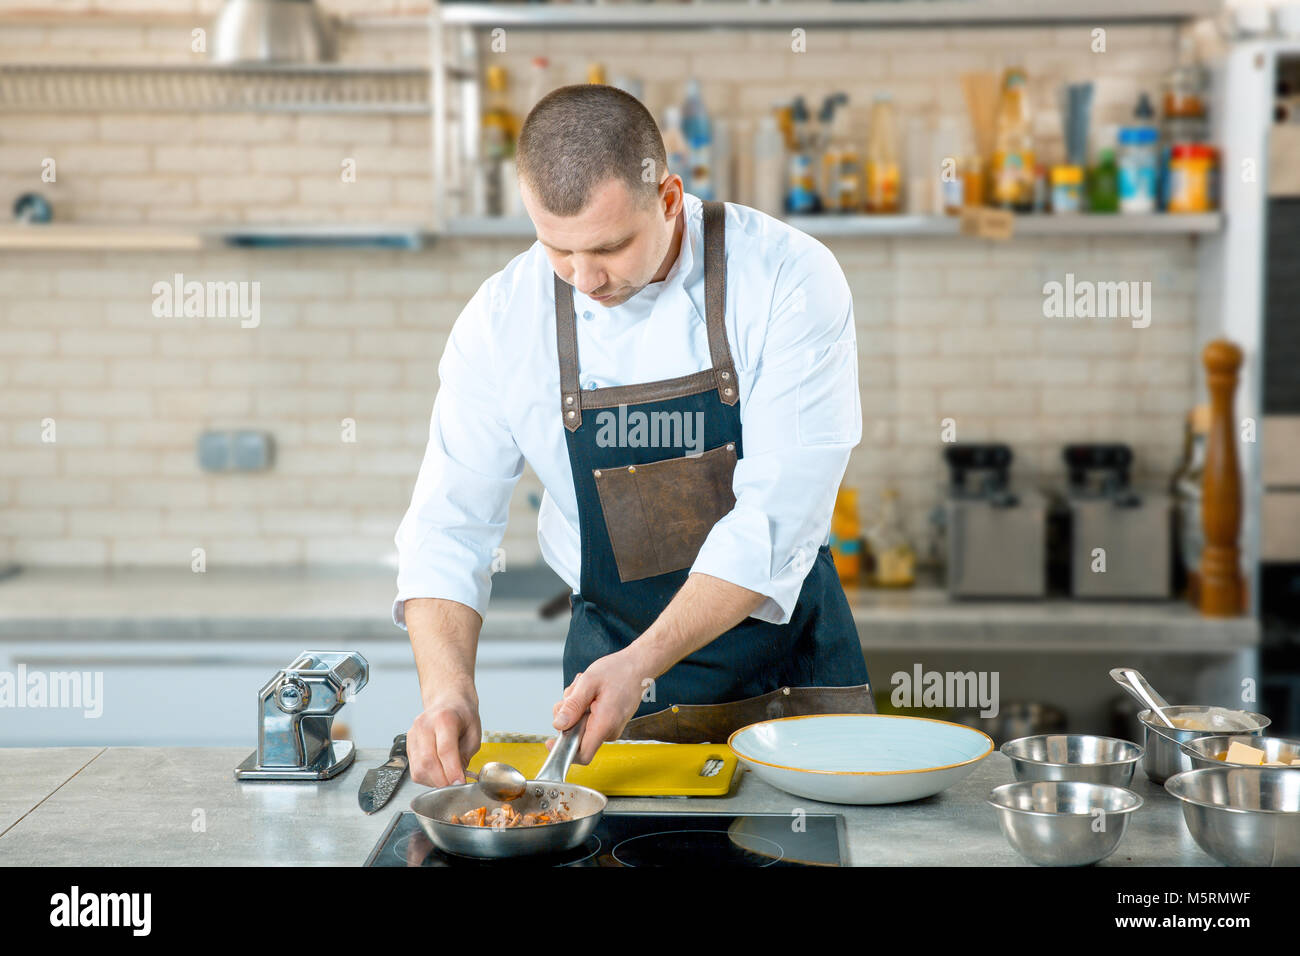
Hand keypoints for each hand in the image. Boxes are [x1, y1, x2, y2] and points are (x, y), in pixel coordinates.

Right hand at [407, 680, 480, 787]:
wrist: (447, 701)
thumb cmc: (462, 715)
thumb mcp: (474, 732)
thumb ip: (466, 755)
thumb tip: (457, 779)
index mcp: (444, 718)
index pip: (445, 750)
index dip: (452, 771)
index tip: (460, 784)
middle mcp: (424, 726)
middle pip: (428, 762)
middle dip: (443, 781)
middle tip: (456, 787)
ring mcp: (413, 735)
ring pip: (419, 769)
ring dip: (434, 782)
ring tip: (448, 779)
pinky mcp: (408, 745)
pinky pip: (415, 770)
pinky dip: (427, 778)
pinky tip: (439, 774)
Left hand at [551, 648, 648, 764]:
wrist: (639, 665)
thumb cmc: (619, 671)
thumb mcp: (589, 682)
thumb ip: (573, 705)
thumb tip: (558, 725)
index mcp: (605, 724)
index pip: (583, 755)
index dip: (564, 752)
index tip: (551, 741)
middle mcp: (610, 730)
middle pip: (577, 737)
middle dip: (568, 716)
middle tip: (573, 694)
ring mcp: (611, 727)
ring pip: (581, 726)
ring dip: (575, 708)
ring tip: (584, 689)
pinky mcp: (610, 722)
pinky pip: (588, 720)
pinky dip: (583, 706)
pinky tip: (589, 692)